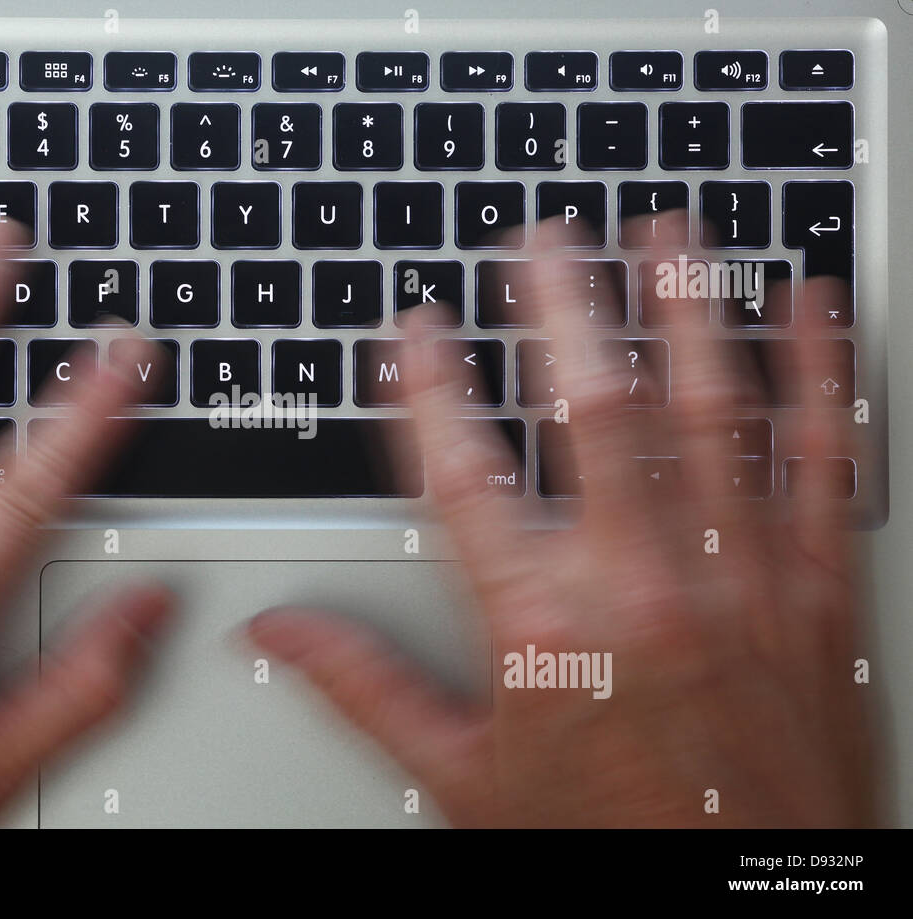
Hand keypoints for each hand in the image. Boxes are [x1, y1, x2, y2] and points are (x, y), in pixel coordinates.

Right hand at [250, 215, 875, 826]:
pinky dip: (818, 371)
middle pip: (593, 406)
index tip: (411, 330)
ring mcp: (739, 574)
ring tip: (663, 233)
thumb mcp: (466, 779)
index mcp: (543, 625)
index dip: (427, 388)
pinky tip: (806, 306)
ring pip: (712, 407)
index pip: (463, 471)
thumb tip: (280, 636)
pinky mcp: (817, 588)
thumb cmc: (609, 842)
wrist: (747, 905)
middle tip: (540, 236)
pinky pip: (824, 456)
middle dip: (561, 305)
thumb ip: (367, 688)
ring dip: (686, 307)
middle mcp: (643, 581)